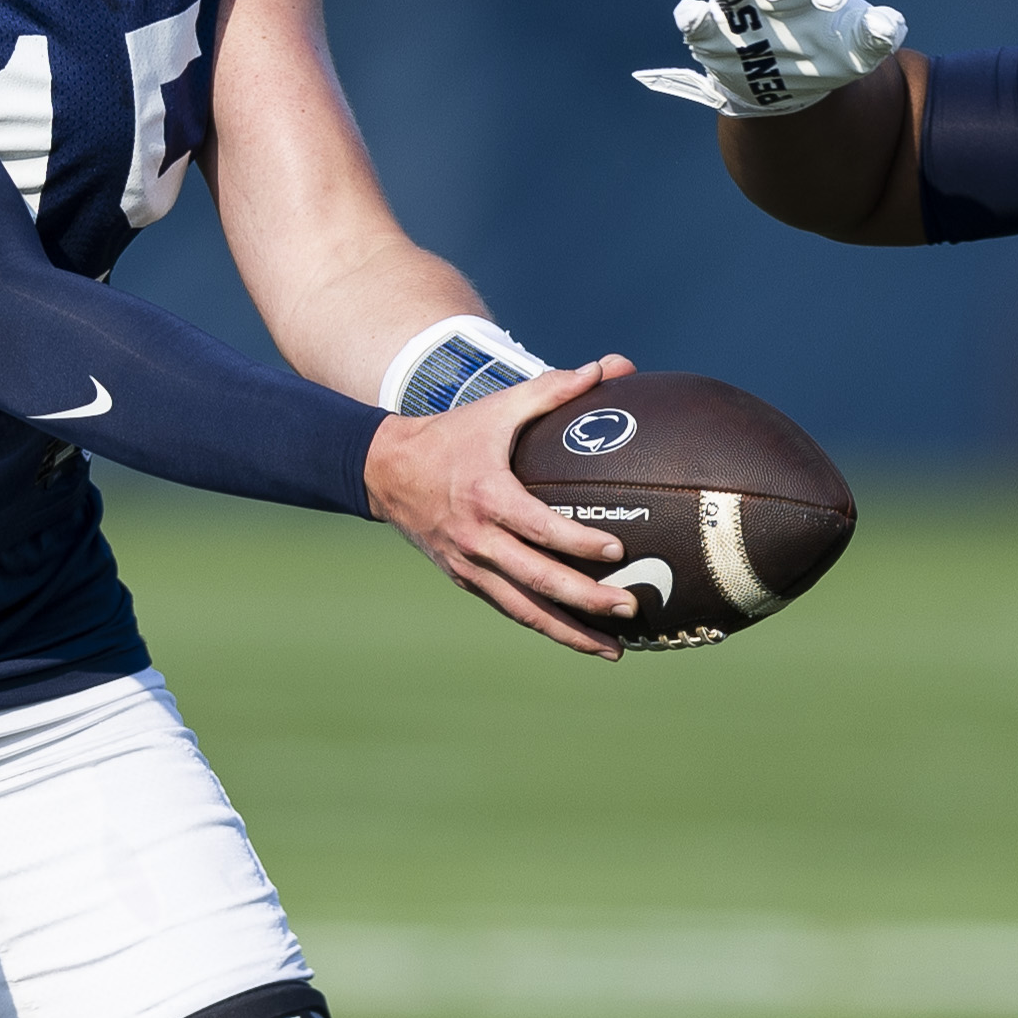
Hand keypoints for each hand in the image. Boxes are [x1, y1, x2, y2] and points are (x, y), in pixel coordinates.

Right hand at [364, 356, 640, 657]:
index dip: (576, 542)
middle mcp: (477, 539)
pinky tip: (580, 638)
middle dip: (585, 599)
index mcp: (487, 496)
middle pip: (535, 580)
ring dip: (569, 633)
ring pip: (524, 610)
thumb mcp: (499, 407)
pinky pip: (511, 609)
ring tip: (614, 650)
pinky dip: (546, 626)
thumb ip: (554, 389)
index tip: (616, 550)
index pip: (537, 527)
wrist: (387, 471)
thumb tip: (610, 367)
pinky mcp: (466, 581)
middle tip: (630, 608)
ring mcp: (470, 566)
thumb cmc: (454, 436)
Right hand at [636, 0, 904, 115]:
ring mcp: (737, 3)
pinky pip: (694, 13)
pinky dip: (690, 13)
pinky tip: (694, 17)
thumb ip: (879, 35)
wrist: (795, 87)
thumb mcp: (860, 50)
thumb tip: (888, 25)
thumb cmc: (830, 54)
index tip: (832, 3)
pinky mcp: (711, 29)